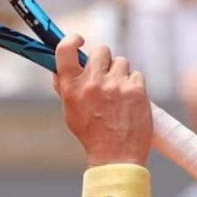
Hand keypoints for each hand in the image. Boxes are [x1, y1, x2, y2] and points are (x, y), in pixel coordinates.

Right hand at [53, 33, 151, 165]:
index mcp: (72, 88)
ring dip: (121, 73)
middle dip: (104, 60)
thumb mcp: (71, 113)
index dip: (72, 39)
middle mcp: (93, 83)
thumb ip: (66, 88)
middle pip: (101, 50)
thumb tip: (60, 69)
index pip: (65, 50)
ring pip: (121, 62)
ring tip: (119, 94)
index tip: (79, 40)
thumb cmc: (92, 136)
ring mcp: (116, 85)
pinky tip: (130, 101)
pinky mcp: (136, 89)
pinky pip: (136, 74)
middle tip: (106, 75)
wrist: (116, 157)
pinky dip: (134, 84)